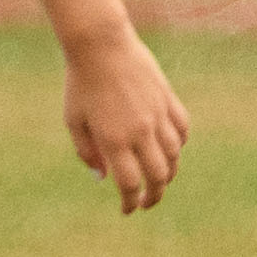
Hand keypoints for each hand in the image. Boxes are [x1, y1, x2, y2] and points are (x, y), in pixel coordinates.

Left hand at [61, 23, 190, 213]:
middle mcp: (141, 131)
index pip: (129, 183)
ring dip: (169, 173)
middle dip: (154, 195)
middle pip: (158, 175)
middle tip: (147, 203)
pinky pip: (182, 130)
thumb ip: (87, 152)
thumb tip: (102, 178)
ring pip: (174, 155)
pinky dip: (179, 145)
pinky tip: (171, 151)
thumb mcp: (74, 121)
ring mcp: (158, 115)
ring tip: (160, 180)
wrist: (101, 46)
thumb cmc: (80, 84)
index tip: (127, 210)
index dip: (130, 202)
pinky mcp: (168, 99)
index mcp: (114, 140)